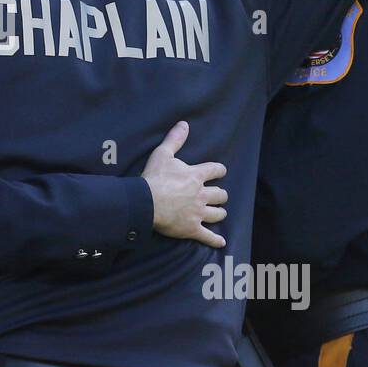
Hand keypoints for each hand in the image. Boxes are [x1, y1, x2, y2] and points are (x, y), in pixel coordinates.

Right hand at [141, 120, 227, 247]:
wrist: (146, 202)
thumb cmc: (154, 178)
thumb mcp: (163, 154)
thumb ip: (175, 139)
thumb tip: (184, 124)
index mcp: (196, 176)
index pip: (216, 170)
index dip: (219, 170)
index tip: (219, 171)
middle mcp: (201, 194)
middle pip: (220, 194)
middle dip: (220, 194)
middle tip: (217, 195)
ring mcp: (198, 213)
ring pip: (218, 214)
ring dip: (219, 213)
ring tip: (218, 212)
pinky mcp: (192, 228)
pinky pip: (208, 236)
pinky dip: (215, 240)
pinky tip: (221, 242)